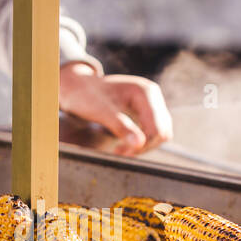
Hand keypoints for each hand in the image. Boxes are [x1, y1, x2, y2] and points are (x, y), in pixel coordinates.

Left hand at [58, 62, 172, 155]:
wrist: (78, 87)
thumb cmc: (86, 95)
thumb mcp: (100, 111)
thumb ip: (120, 126)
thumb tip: (139, 144)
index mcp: (145, 91)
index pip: (157, 127)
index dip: (143, 144)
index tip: (123, 153)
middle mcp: (153, 95)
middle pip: (162, 132)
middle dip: (143, 146)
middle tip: (120, 153)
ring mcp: (153, 103)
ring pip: (160, 134)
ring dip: (143, 146)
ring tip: (121, 149)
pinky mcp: (148, 112)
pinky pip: (154, 132)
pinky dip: (142, 142)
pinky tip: (125, 144)